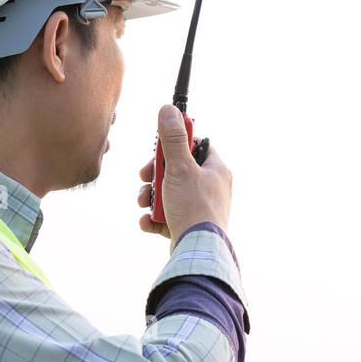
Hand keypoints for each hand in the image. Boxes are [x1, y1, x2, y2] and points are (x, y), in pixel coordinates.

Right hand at [136, 104, 232, 252]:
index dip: (176, 143)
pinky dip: (154, 217)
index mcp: (216, 170)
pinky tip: (148, 221)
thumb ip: (173, 139)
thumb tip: (169, 109)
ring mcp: (199, 207)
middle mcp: (211, 187)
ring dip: (150, 196)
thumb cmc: (194, 208)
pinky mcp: (187, 225)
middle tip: (145, 176)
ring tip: (144, 201)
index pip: (197, 145)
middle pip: (177, 169)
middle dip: (155, 173)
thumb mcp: (180, 168)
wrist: (196, 252)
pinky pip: (166, 215)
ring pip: (168, 192)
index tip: (160, 146)